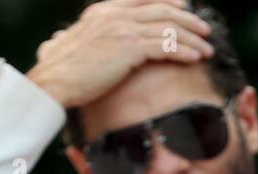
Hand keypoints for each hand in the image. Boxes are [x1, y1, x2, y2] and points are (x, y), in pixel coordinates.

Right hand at [26, 0, 213, 108]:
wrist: (51, 82)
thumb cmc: (52, 71)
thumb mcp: (58, 46)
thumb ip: (63, 40)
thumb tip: (55, 40)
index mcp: (102, 12)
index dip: (167, 2)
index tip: (184, 8)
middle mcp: (115, 14)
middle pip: (162, 9)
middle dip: (188, 19)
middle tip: (204, 29)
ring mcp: (124, 29)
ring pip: (168, 27)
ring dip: (192, 38)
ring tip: (206, 48)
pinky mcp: (130, 48)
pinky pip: (165, 45)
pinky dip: (184, 51)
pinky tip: (195, 59)